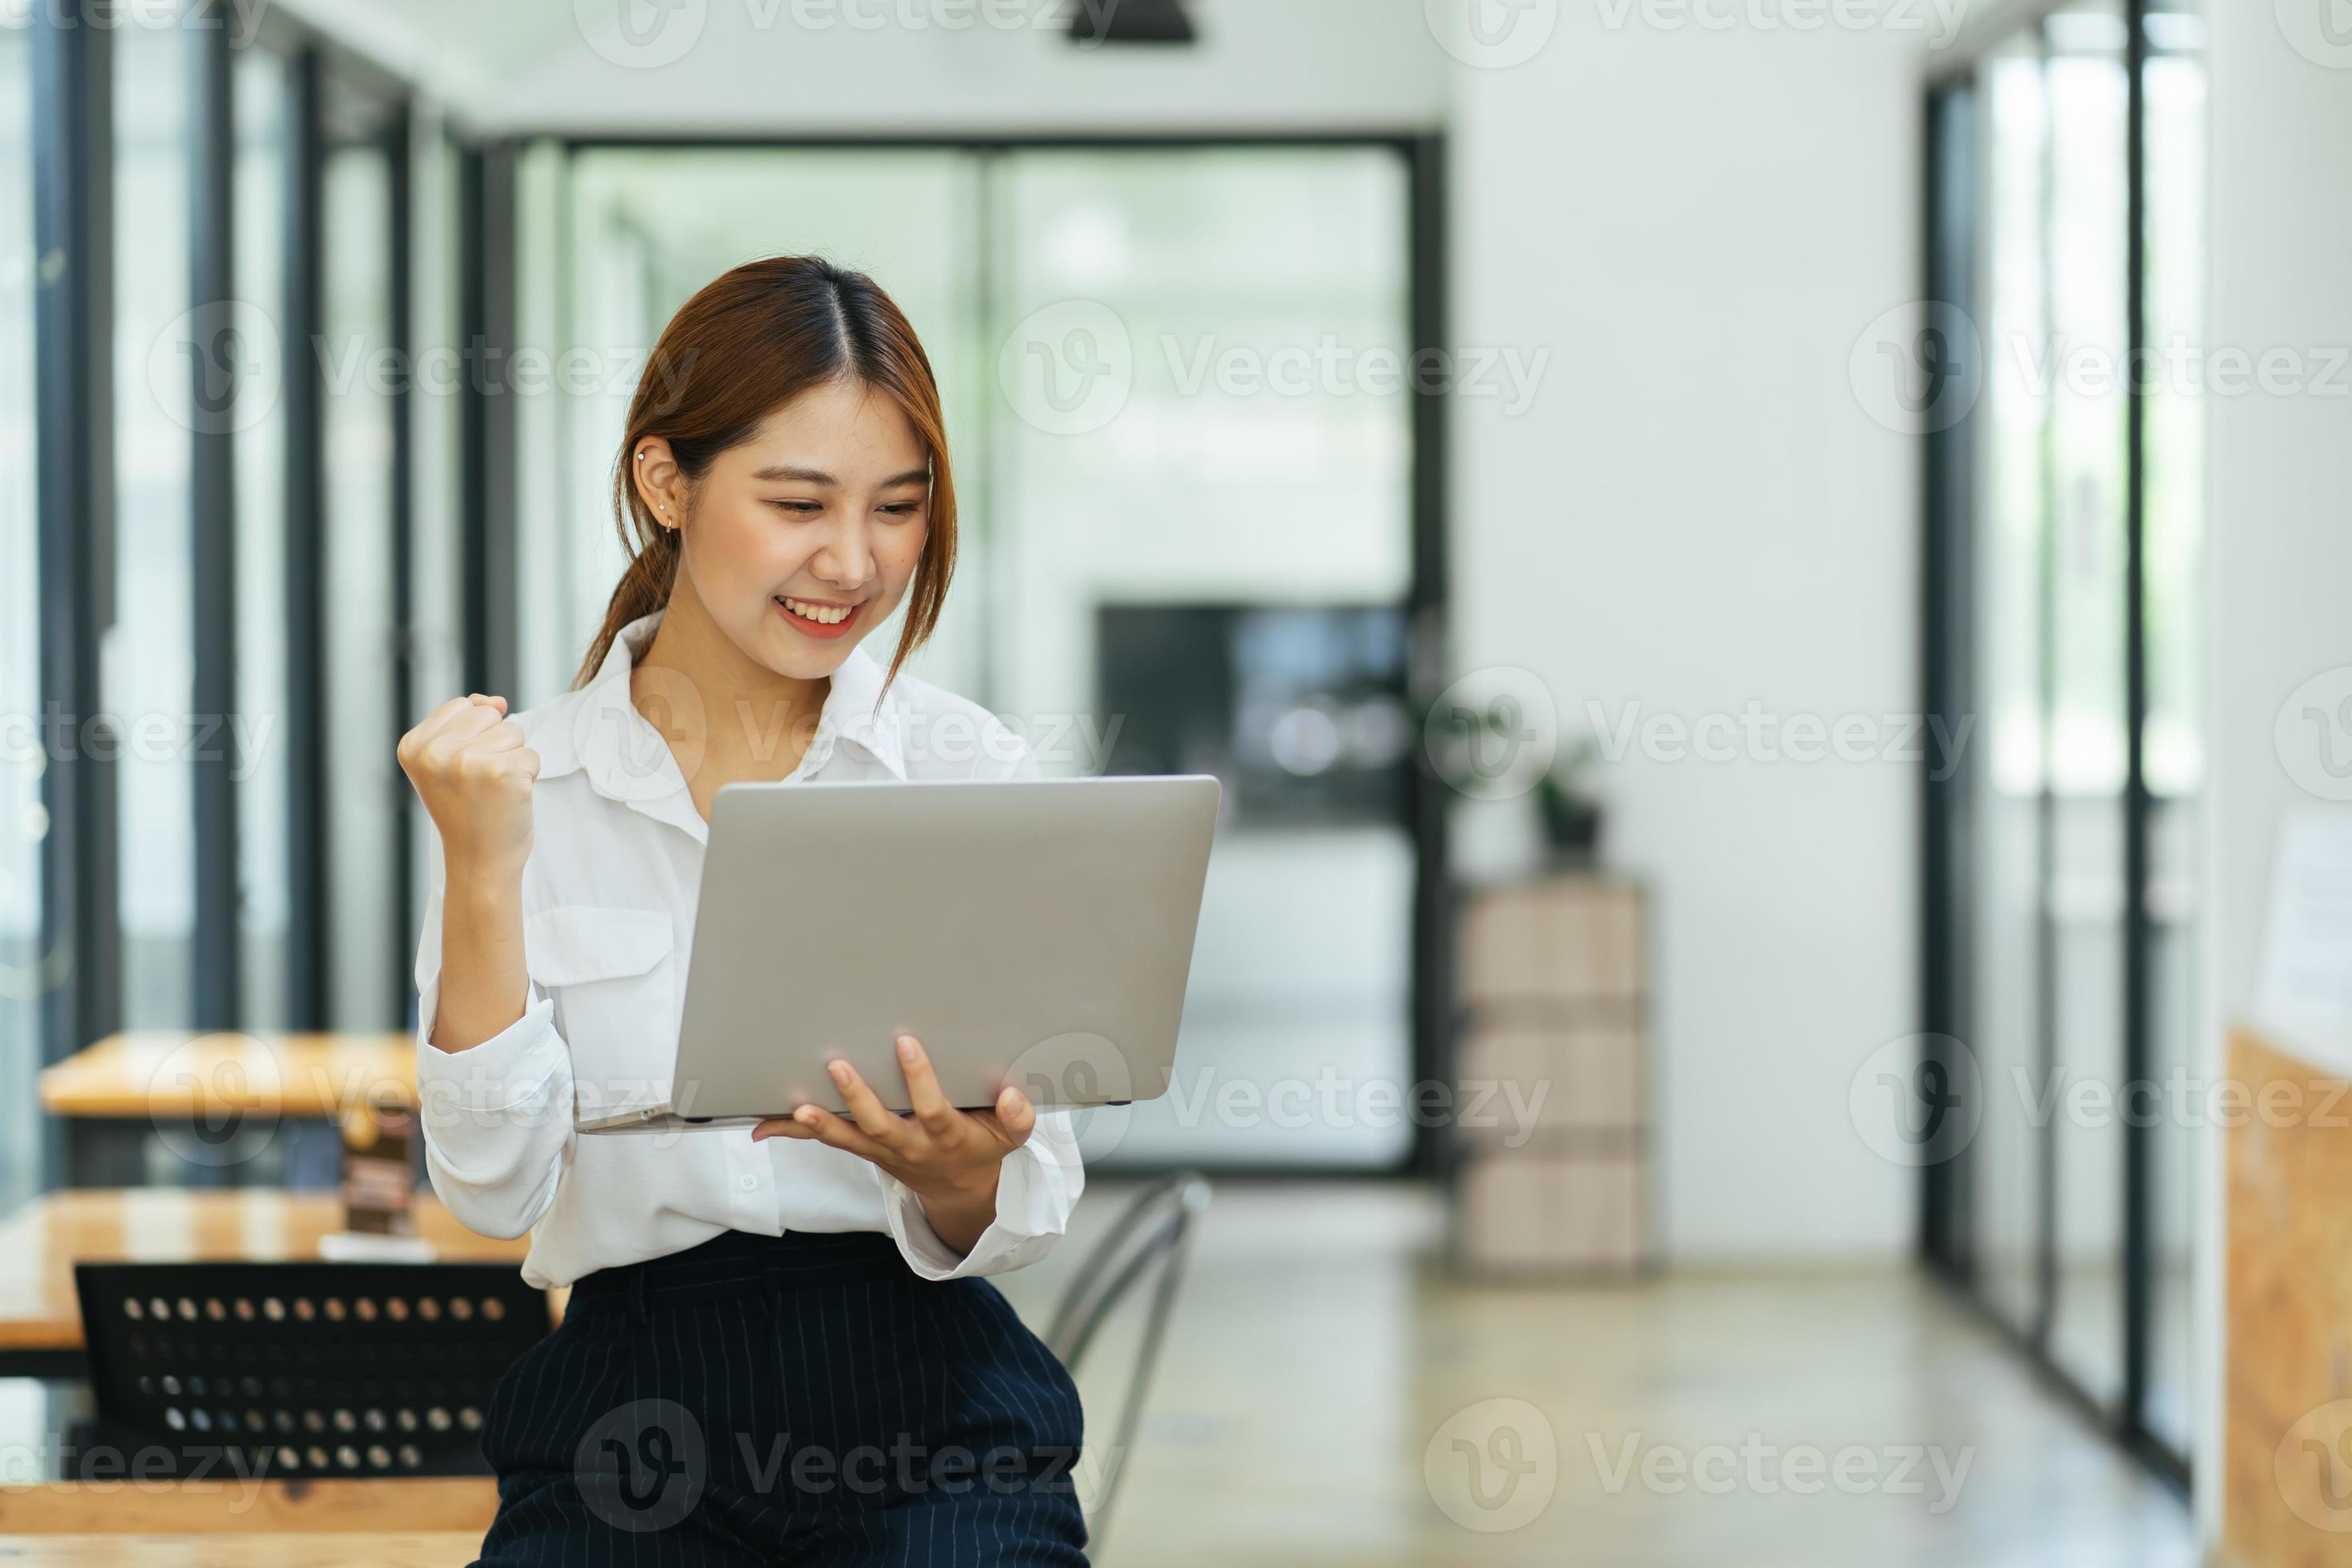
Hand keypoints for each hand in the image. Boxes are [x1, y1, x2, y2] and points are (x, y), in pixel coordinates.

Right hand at [397, 694, 539, 876]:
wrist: (480, 862)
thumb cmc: (468, 810)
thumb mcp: (450, 761)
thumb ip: (467, 721)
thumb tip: (496, 700)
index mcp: (413, 746)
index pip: (463, 707)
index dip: (473, 737)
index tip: (462, 773)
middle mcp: (435, 753)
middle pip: (489, 714)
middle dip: (495, 744)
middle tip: (480, 784)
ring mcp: (467, 762)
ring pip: (514, 731)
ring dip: (513, 759)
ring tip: (494, 791)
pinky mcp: (502, 773)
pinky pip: (532, 755)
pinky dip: (529, 776)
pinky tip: (509, 799)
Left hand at [752, 1034, 1036, 1256]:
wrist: (957, 1188)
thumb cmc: (981, 1146)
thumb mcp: (1009, 1137)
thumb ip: (1017, 1117)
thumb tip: (1014, 1095)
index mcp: (946, 1137)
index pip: (932, 1109)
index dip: (919, 1079)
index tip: (905, 1043)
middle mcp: (908, 1146)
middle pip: (879, 1126)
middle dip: (858, 1098)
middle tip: (838, 1067)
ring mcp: (881, 1150)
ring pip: (847, 1138)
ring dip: (820, 1124)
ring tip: (796, 1108)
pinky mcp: (862, 1149)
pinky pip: (827, 1141)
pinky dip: (793, 1133)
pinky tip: (760, 1127)